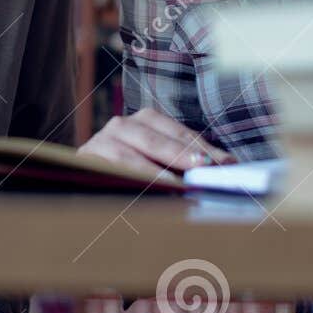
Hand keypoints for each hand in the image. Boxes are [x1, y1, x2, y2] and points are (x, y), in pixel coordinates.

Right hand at [78, 107, 233, 177]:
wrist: (85, 182)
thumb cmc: (129, 176)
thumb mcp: (158, 165)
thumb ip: (182, 165)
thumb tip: (223, 169)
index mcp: (143, 121)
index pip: (177, 132)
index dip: (203, 147)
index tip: (227, 163)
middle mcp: (121, 125)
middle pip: (155, 139)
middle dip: (182, 154)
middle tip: (204, 168)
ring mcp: (101, 141)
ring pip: (129, 152)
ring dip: (153, 169)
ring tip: (175, 184)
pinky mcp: (86, 159)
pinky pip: (108, 168)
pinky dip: (127, 178)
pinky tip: (144, 191)